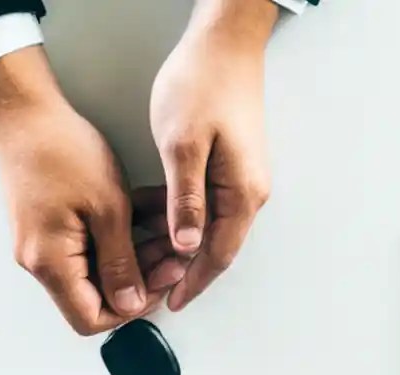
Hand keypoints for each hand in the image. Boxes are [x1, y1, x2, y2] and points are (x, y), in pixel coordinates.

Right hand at [0, 47, 170, 334]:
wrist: (27, 113)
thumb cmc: (64, 152)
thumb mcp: (108, 209)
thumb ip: (121, 263)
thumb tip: (131, 303)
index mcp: (50, 263)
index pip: (91, 318)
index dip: (133, 308)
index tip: (164, 280)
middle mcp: (43, 261)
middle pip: (99, 295)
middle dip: (144, 277)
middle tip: (177, 253)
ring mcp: (48, 244)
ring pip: (103, 268)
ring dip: (140, 253)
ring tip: (171, 231)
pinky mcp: (55, 227)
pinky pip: (95, 244)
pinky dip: (125, 235)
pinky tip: (153, 215)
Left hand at [150, 0, 278, 310]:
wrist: (226, 46)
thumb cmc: (204, 86)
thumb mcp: (183, 144)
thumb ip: (185, 199)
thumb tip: (188, 245)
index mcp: (243, 193)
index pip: (218, 254)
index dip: (194, 282)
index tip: (171, 303)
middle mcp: (251, 192)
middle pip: (218, 246)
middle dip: (185, 270)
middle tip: (150, 285)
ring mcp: (245, 180)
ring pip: (213, 228)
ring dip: (183, 246)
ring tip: (148, 258)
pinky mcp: (234, 167)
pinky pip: (211, 207)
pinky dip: (185, 221)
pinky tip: (161, 221)